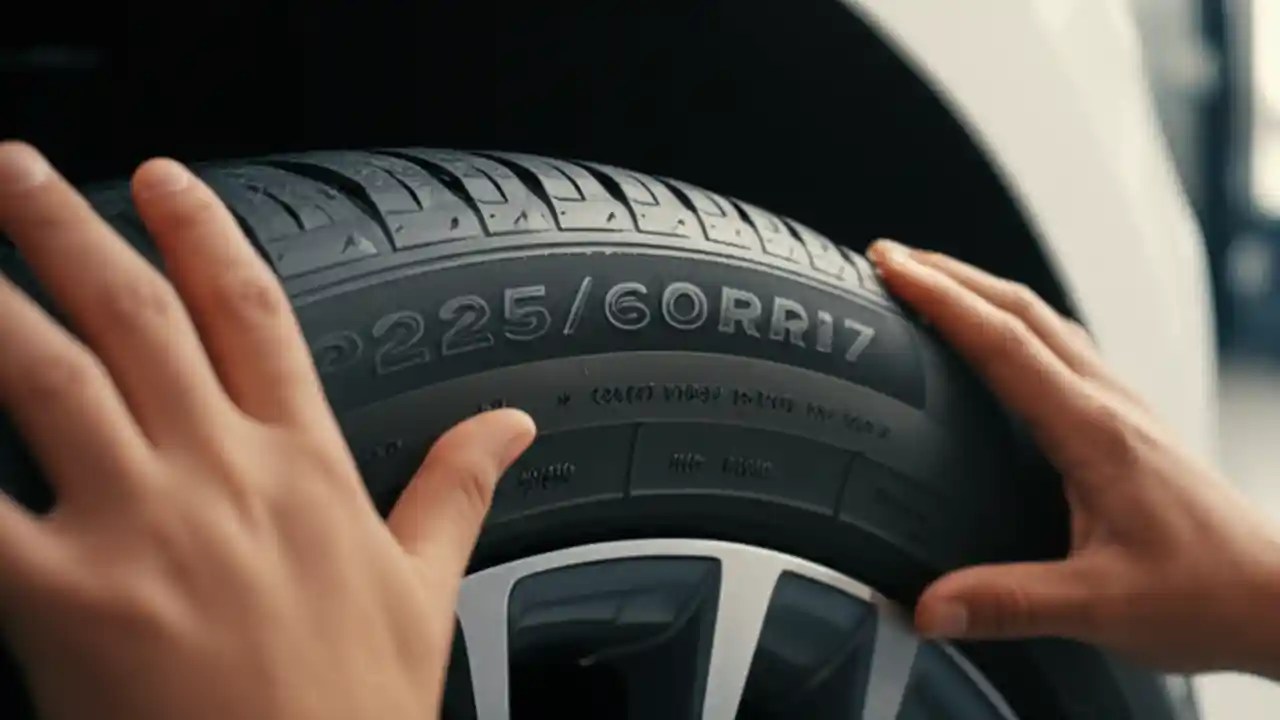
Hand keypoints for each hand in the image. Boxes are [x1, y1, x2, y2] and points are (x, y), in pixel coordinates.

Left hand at [0, 142, 535, 719]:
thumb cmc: (352, 711)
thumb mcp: (424, 589)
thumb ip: (457, 487)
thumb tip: (510, 424)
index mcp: (307, 468)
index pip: (255, 315)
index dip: (209, 232)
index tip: (167, 180)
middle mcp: (224, 475)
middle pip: (139, 318)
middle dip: (68, 230)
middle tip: (15, 173)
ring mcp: (144, 527)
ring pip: (50, 377)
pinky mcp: (68, 596)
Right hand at [868, 239, 1279, 676]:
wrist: (1275, 598)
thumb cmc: (1205, 595)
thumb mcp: (1101, 608)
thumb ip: (1007, 603)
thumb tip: (927, 605)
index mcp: (1094, 432)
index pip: (1004, 344)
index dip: (941, 300)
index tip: (892, 268)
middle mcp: (1108, 406)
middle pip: (1021, 311)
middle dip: (950, 275)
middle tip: (891, 257)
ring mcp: (1121, 409)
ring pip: (1044, 323)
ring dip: (982, 292)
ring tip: (931, 282)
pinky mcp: (1126, 424)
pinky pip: (1062, 349)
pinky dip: (1013, 325)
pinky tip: (998, 343)